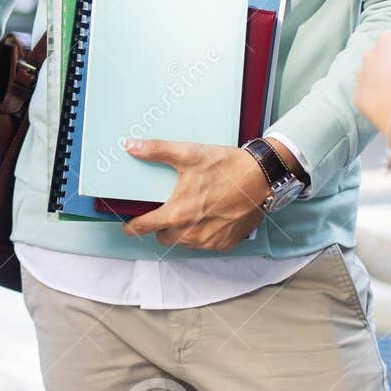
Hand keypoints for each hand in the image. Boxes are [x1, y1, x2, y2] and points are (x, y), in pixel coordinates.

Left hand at [120, 139, 269, 251]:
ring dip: (183, 231)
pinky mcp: (225, 243)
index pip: (145, 227)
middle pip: (164, 237)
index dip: (133, 227)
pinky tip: (210, 217)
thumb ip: (156, 150)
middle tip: (169, 211)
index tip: (129, 228)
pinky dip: (204, 234)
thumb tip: (131, 146)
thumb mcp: (188, 154)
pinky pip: (206, 244)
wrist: (261, 177)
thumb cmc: (225, 166)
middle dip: (162, 227)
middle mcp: (192, 233)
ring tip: (192, 211)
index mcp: (178, 214)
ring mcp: (210, 241)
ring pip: (184, 242)